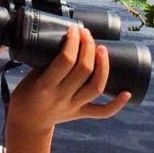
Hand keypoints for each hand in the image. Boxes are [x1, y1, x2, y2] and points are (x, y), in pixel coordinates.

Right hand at [6, 26, 128, 136]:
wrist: (28, 123)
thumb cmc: (26, 94)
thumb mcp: (31, 75)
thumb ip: (45, 61)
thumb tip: (63, 38)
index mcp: (45, 85)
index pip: (65, 60)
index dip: (73, 42)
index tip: (74, 29)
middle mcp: (61, 96)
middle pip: (83, 70)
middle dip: (88, 48)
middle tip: (87, 34)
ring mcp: (73, 107)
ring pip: (95, 87)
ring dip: (103, 67)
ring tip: (103, 49)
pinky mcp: (81, 114)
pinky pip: (102, 112)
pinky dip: (117, 104)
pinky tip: (127, 92)